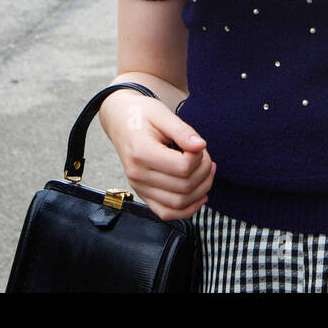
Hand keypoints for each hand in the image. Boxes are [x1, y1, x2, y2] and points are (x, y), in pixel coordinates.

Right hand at [100, 90, 215, 219]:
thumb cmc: (142, 115)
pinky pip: (166, 213)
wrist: (121, 121)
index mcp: (141, 153)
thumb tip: (200, 146)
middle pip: (184, 187)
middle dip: (204, 171)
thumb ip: (183, 131)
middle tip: (205, 155)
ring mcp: (139, 187)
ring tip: (206, 170)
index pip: (183, 167)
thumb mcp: (163, 114)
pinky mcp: (143, 194)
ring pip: (179, 204)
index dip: (200, 157)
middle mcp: (137, 175)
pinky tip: (200, 195)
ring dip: (201, 190)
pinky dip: (187, 209)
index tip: (199, 145)